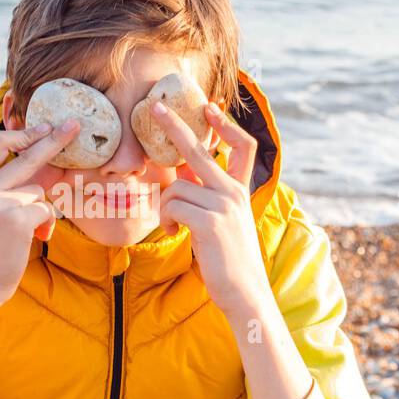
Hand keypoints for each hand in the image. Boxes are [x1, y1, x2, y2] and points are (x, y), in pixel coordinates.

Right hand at [0, 118, 76, 304]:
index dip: (23, 134)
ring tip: (24, 232)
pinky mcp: (16, 220)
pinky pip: (46, 211)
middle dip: (53, 140)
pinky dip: (45, 225)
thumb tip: (40, 162)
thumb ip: (1, 186)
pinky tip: (33, 238)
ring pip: (38, 192)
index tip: (43, 126)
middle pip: (26, 156)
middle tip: (73, 125)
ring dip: (38, 210)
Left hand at [152, 100, 272, 316]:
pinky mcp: (209, 222)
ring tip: (175, 226)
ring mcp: (223, 205)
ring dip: (165, 207)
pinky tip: (176, 234)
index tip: (209, 106)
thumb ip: (207, 196)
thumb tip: (180, 176)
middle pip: (199, 150)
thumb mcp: (222, 221)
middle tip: (155, 107)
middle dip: (174, 127)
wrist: (244, 292)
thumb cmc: (228, 259)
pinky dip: (166, 220)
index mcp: (240, 190)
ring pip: (175, 188)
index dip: (226, 124)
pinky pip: (172, 206)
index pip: (242, 146)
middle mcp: (233, 192)